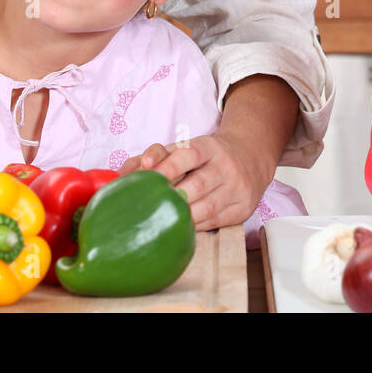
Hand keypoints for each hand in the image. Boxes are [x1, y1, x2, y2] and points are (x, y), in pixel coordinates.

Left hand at [120, 133, 266, 231]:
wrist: (250, 158)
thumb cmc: (205, 156)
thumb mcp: (183, 148)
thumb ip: (153, 157)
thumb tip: (121, 175)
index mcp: (209, 146)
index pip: (188, 154)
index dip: (167, 166)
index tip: (148, 174)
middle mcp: (226, 165)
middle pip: (198, 183)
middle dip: (172, 197)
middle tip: (152, 206)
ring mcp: (237, 187)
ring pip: (208, 206)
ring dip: (183, 215)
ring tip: (163, 220)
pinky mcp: (243, 208)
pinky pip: (216, 221)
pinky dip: (196, 226)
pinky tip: (182, 226)